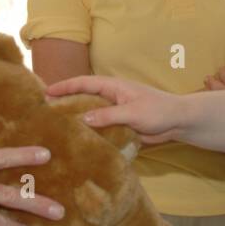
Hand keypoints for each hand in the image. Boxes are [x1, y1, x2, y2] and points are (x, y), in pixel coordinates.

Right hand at [46, 74, 187, 145]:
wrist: (179, 122)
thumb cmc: (159, 111)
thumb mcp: (133, 113)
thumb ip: (108, 116)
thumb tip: (83, 119)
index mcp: (113, 87)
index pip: (84, 83)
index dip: (65, 86)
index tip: (46, 91)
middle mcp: (111, 97)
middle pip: (84, 98)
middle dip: (66, 102)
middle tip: (45, 111)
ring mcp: (115, 112)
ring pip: (91, 114)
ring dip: (77, 119)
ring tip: (57, 129)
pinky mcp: (120, 125)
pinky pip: (101, 128)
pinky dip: (90, 133)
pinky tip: (80, 142)